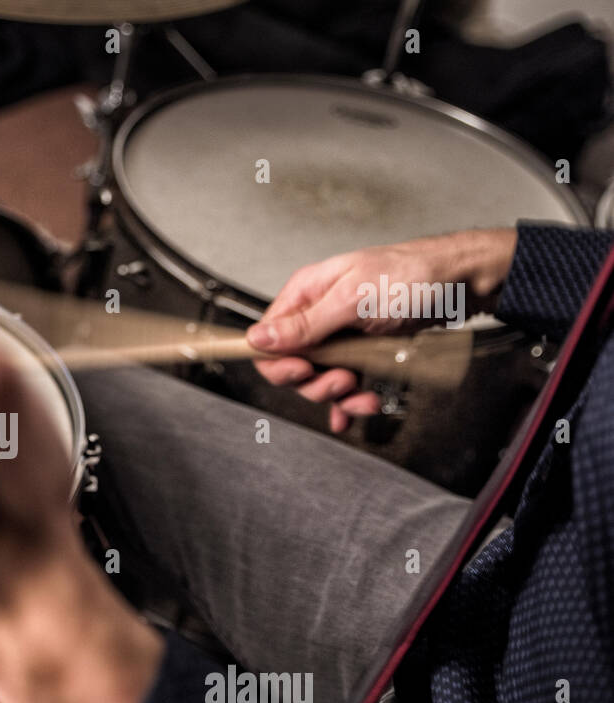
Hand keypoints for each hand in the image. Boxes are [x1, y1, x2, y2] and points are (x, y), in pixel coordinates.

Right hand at [247, 228, 516, 432]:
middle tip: (342, 379)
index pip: (268, 339)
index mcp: (306, 294)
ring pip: (319, 381)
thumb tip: (258, 338)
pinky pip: (344, 385)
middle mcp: (318, 316)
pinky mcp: (362, 353)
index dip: (278, 363)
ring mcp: (340, 337)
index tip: (302, 371)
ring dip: (338, 396)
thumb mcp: (353, 299)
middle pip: (291, 367)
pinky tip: (359, 409)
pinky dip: (349, 403)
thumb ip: (304, 324)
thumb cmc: (413, 276)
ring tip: (362, 392)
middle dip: (315, 383)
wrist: (462, 282)